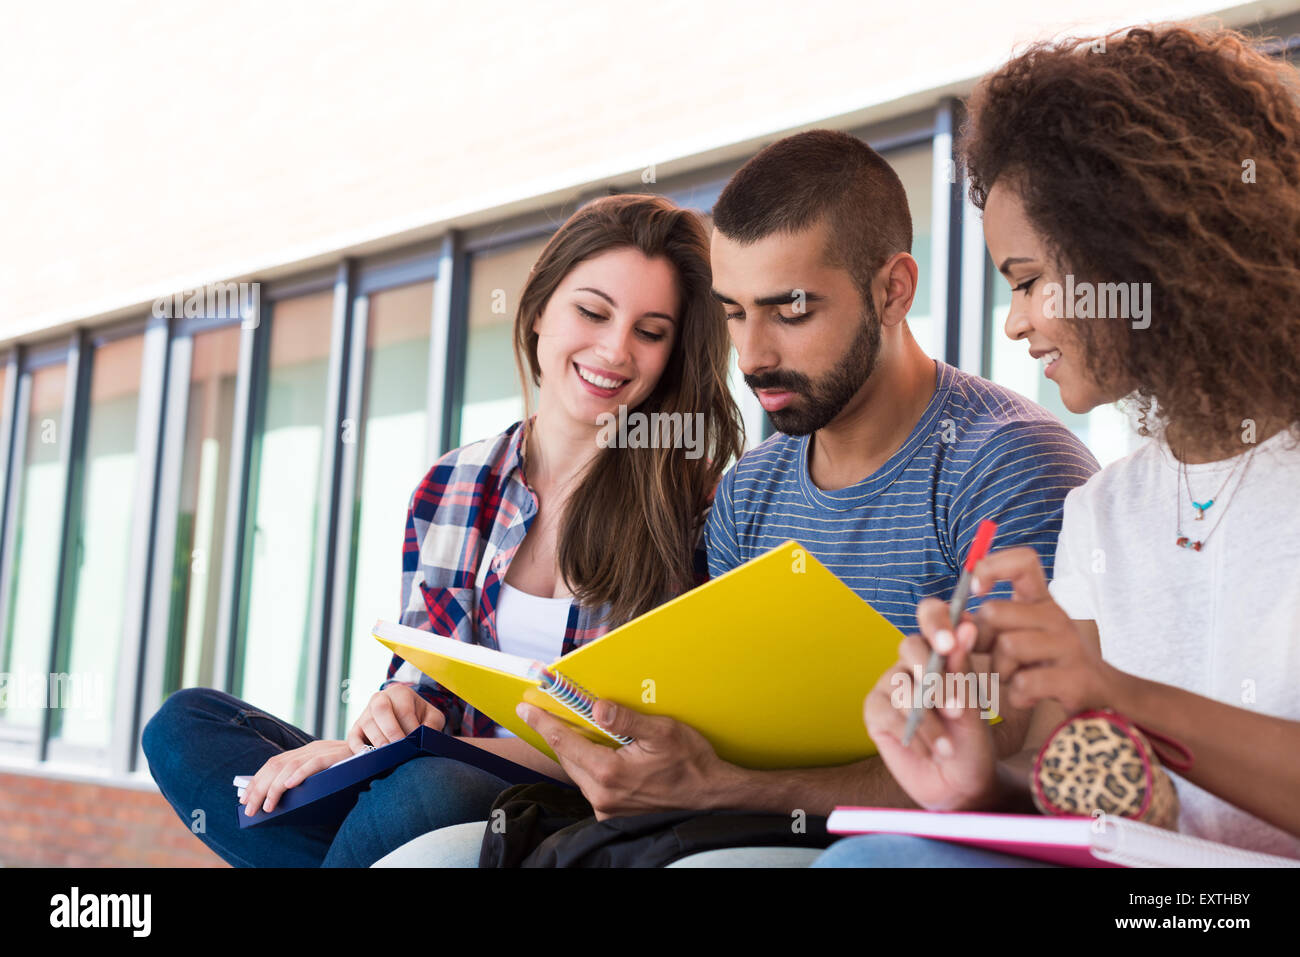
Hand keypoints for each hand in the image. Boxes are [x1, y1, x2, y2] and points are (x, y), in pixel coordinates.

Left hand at [241, 739, 354, 816]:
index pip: (274, 763)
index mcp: (306, 752)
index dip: (256, 781)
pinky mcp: (338, 755)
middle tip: (249, 809)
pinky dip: (301, 774)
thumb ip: (305, 782)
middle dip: (259, 788)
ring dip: (275, 787)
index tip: (244, 800)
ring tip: (267, 806)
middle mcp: (312, 748)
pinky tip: (289, 786)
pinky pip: (316, 763)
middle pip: (277, 764)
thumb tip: (277, 801)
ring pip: (291, 765)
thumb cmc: (351, 775)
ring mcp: (324, 750)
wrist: (380, 760)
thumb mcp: (323, 778)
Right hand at [346, 683, 444, 751]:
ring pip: (367, 724)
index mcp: (400, 693)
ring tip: (388, 757)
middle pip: (381, 710)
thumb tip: (425, 739)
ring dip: (378, 741)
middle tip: (400, 750)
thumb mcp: (432, 716)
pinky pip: (352, 738)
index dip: (410, 729)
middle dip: (391, 732)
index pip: (404, 710)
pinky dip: (358, 749)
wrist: (403, 716)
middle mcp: (380, 699)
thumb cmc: (419, 717)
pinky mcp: (355, 729)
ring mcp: (365, 713)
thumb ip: (432, 725)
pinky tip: (369, 758)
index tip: (416, 745)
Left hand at [515, 700, 735, 819]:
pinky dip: (589, 767)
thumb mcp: (662, 732)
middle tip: (546, 713)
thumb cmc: (692, 764)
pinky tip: (599, 754)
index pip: (565, 742)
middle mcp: (602, 796)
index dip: (544, 722)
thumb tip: (596, 707)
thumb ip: (625, 719)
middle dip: (557, 735)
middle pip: (567, 758)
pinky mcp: (614, 815)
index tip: (526, 709)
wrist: (712, 797)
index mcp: (609, 773)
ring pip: (579, 773)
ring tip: (575, 730)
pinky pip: (592, 786)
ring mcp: (607, 809)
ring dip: (575, 752)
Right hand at [864, 599, 999, 810]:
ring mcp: (891, 685)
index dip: (937, 621)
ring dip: (928, 720)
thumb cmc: (972, 743)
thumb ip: (964, 669)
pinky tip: (928, 751)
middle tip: (956, 707)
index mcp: (941, 652)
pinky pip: (887, 713)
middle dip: (933, 675)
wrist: (960, 786)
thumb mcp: (975, 708)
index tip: (949, 641)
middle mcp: (912, 663)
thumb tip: (966, 626)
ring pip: (902, 686)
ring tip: (949, 747)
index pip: (932, 616)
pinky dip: (911, 734)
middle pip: (910, 646)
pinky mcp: (875, 710)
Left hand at [971, 547, 1121, 712]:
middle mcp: (1056, 616)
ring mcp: (1069, 646)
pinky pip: (1024, 683)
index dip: (991, 568)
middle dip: (981, 641)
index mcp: (1042, 600)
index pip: (1022, 561)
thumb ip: (991, 622)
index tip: (976, 590)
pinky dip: (1018, 695)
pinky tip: (1029, 696)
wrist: (1101, 695)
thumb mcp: (1022, 632)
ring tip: (1016, 678)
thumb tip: (953, 618)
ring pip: (1007, 647)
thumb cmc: (1047, 661)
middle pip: (994, 612)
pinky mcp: (1075, 679)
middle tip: (995, 658)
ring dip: (1000, 670)